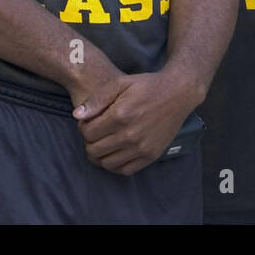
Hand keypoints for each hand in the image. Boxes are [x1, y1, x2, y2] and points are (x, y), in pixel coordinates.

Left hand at [73, 70, 196, 175]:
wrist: (178, 93)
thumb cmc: (147, 86)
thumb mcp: (120, 83)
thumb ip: (97, 99)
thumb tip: (76, 115)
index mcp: (120, 115)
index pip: (87, 132)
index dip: (83, 127)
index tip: (89, 121)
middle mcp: (130, 135)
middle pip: (94, 150)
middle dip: (89, 141)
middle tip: (95, 132)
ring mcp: (141, 148)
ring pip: (107, 163)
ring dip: (100, 155)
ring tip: (103, 142)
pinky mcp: (151, 155)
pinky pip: (125, 170)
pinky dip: (115, 165)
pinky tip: (115, 152)